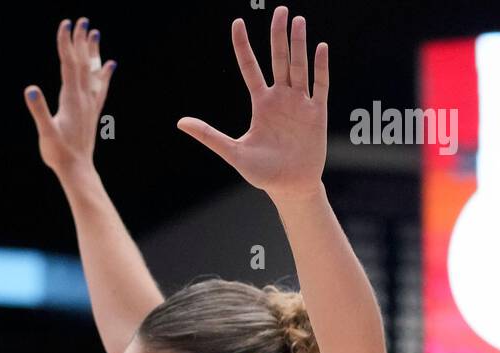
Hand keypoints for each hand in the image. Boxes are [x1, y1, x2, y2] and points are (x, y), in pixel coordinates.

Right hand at [24, 17, 115, 181]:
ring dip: (93, 52)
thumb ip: (39, 110)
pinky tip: (109, 65)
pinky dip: (104, 74)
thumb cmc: (59, 153)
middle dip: (81, 41)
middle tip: (82, 20)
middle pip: (82, 63)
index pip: (69, 64)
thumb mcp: (46, 132)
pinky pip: (100, 87)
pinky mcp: (92, 112)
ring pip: (93, 72)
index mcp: (71, 98)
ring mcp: (90, 104)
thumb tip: (31, 89)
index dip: (66, 43)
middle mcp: (83, 98)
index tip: (66, 24)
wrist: (77, 170)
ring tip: (95, 33)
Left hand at [177, 8, 327, 202]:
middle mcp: (281, 98)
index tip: (237, 22)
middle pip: (279, 59)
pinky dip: (319, 68)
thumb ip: (209, 135)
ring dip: (299, 45)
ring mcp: (299, 104)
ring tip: (298, 21)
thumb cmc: (263, 173)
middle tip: (280, 10)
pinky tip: (319, 48)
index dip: (243, 46)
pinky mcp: (316, 113)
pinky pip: (319, 85)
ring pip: (298, 67)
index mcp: (261, 104)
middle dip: (279, 35)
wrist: (290, 188)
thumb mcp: (233, 152)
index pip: (250, 67)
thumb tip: (180, 123)